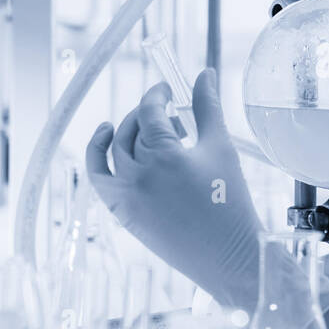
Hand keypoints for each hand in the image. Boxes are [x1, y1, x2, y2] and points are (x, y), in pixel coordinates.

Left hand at [86, 69, 262, 311]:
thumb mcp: (220, 148)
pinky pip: (100, 179)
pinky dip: (97, 158)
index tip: (168, 89)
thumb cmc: (231, 203)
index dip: (157, 94)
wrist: (228, 255)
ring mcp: (126, 195)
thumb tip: (204, 73)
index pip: (150, 111)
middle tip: (171, 116)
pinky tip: (105, 142)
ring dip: (123, 132)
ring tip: (143, 129)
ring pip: (112, 151)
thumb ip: (207, 107)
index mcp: (164, 155)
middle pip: (130, 129)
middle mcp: (138, 174)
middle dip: (148, 115)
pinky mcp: (122, 213)